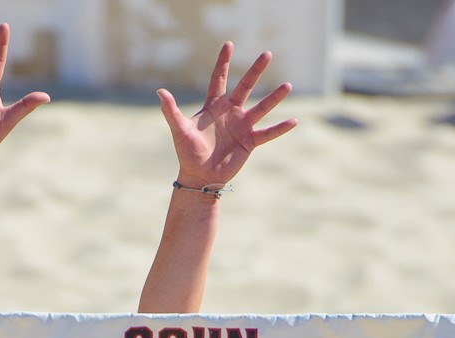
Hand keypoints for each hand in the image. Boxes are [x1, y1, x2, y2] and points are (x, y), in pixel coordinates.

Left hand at [159, 45, 295, 189]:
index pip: (218, 79)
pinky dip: (280, 128)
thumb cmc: (187, 153)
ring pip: (261, 108)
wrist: (199, 176)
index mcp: (214, 106)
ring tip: (288, 86)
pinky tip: (294, 121)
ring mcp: (242, 126)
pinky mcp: (249, 142)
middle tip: (267, 54)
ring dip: (274, 97)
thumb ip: (171, 111)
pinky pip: (267, 133)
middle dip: (255, 70)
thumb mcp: (179, 130)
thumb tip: (160, 92)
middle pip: (245, 86)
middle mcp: (230, 112)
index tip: (229, 44)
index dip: (223, 62)